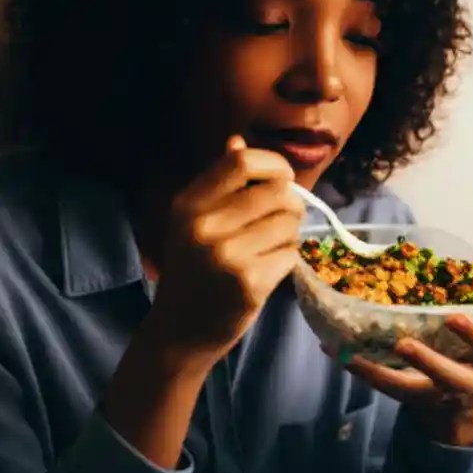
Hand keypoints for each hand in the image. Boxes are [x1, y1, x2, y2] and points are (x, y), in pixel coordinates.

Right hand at [145, 135, 306, 371]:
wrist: (181, 331)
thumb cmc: (193, 269)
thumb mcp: (193, 221)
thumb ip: (218, 182)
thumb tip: (237, 141)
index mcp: (188, 204)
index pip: (242, 162)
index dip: (274, 165)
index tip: (281, 179)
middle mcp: (204, 226)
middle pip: (276, 191)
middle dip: (291, 203)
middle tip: (284, 218)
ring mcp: (227, 257)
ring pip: (289, 223)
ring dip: (289, 234)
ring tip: (270, 247)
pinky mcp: (249, 284)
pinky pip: (291, 254)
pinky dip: (287, 260)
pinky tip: (268, 269)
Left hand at [338, 279, 472, 445]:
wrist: (471, 390)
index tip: (455, 317)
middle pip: (459, 379)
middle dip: (432, 362)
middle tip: (405, 342)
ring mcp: (448, 393)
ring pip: (422, 388)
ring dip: (392, 372)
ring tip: (370, 351)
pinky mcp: (420, 398)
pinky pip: (392, 388)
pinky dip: (367, 371)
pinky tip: (342, 354)